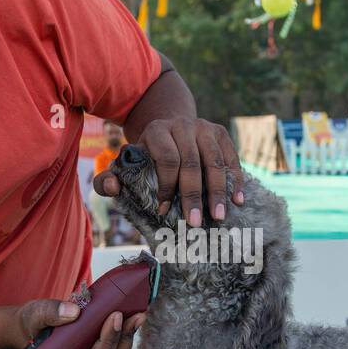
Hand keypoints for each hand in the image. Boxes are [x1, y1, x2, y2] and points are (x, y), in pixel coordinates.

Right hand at [14, 299, 144, 348]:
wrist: (29, 331)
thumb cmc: (32, 325)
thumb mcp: (33, 315)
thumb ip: (49, 313)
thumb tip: (73, 311)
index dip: (107, 340)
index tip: (115, 316)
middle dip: (124, 339)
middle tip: (135, 315)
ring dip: (129, 339)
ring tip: (138, 316)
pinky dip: (126, 337)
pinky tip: (132, 319)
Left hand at [95, 117, 244, 226]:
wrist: (172, 128)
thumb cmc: (148, 154)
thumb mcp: (127, 162)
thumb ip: (110, 177)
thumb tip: (111, 187)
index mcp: (157, 131)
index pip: (166, 159)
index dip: (166, 186)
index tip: (164, 211)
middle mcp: (182, 125)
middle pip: (191, 163)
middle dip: (193, 195)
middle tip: (194, 223)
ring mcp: (204, 128)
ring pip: (214, 162)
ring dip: (218, 192)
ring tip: (219, 217)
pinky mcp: (221, 133)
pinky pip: (231, 158)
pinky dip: (236, 180)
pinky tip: (237, 201)